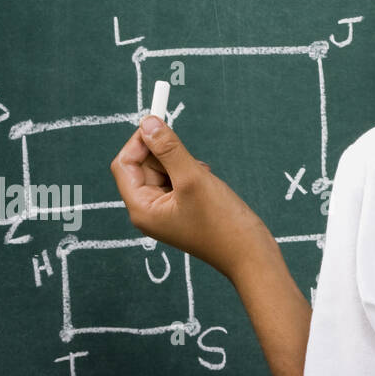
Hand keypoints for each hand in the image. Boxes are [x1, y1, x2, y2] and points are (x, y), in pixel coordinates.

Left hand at [110, 116, 273, 280]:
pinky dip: (190, 173)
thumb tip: (148, 123)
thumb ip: (169, 149)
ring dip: (181, 163)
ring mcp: (165, 212)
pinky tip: (207, 180)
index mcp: (141, 208)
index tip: (159, 121)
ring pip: (162, 172)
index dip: (139, 141)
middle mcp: (148, 211)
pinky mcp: (182, 211)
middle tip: (190, 157)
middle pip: (142, 166)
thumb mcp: (194, 178)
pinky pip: (177, 182)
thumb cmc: (221, 223)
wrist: (250, 254)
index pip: (124, 164)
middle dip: (165, 154)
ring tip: (202, 175)